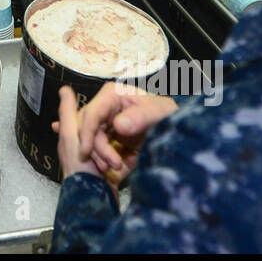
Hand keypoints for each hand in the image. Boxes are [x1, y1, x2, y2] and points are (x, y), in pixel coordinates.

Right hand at [54, 82, 177, 187]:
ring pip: (90, 138)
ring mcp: (105, 118)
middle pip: (87, 127)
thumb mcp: (159, 113)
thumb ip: (140, 117)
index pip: (92, 113)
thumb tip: (118, 125)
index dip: (86, 133)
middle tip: (112, 165)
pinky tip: (111, 164)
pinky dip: (101, 155)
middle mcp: (105, 104)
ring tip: (115, 167)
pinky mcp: (108, 131)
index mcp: (112, 93)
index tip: (86, 153)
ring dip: (98, 154)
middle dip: (95, 147)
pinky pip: (97, 144)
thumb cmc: (168, 115)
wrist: (176, 126)